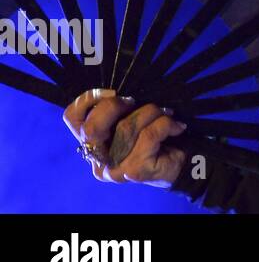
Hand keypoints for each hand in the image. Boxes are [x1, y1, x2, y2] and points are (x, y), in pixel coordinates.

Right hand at [63, 89, 187, 187]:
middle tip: (135, 102)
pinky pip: (149, 135)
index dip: (89, 98)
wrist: (183, 163)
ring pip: (126, 127)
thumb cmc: (155, 135)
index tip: (114, 91)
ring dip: (152, 112)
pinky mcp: (135, 170)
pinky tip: (177, 128)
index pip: (72, 117)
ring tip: (166, 113)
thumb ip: (119, 109)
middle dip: (115, 106)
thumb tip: (120, 92)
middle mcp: (97, 158)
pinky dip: (167, 124)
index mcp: (92, 142)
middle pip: (91, 128)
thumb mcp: (132, 117)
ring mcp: (114, 168)